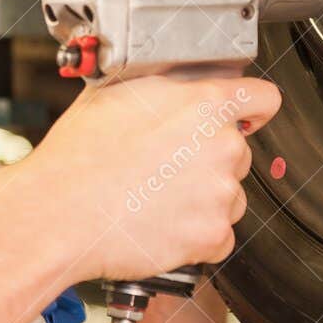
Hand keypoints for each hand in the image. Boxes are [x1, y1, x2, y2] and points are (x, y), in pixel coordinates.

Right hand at [6, 74, 281, 282]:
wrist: (60, 213)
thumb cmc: (78, 156)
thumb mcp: (115, 93)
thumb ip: (162, 86)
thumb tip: (173, 85)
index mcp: (205, 103)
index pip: (263, 98)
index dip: (251, 109)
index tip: (245, 119)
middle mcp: (223, 146)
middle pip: (238, 153)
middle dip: (209, 161)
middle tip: (165, 168)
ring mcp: (221, 194)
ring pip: (229, 196)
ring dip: (203, 200)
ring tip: (156, 199)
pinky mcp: (212, 235)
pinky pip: (219, 236)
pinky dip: (196, 237)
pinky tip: (161, 225)